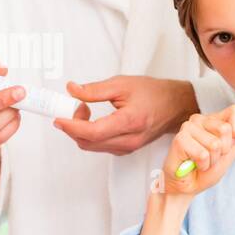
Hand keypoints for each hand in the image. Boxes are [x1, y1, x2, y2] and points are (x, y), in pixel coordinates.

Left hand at [53, 76, 196, 154]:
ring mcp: (127, 148)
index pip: (93, 132)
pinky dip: (89, 135)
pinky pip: (99, 146)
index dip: (71, 126)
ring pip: (92, 146)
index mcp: (130, 122)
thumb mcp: (122, 84)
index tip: (58, 117)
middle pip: (88, 142)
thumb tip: (72, 90)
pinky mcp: (125, 150)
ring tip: (84, 109)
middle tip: (72, 106)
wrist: (176, 106)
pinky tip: (92, 120)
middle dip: (72, 126)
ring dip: (80, 130)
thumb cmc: (154, 93)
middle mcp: (128, 140)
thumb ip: (95, 90)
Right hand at [157, 105, 234, 197]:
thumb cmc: (205, 171)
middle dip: (223, 150)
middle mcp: (199, 120)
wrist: (188, 188)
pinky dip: (202, 165)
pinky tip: (193, 164)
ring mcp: (188, 128)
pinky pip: (202, 154)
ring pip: (215, 144)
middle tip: (211, 156)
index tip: (233, 140)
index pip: (234, 110)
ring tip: (201, 162)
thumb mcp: (229, 152)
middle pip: (226, 128)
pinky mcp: (179, 139)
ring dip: (212, 160)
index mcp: (213, 120)